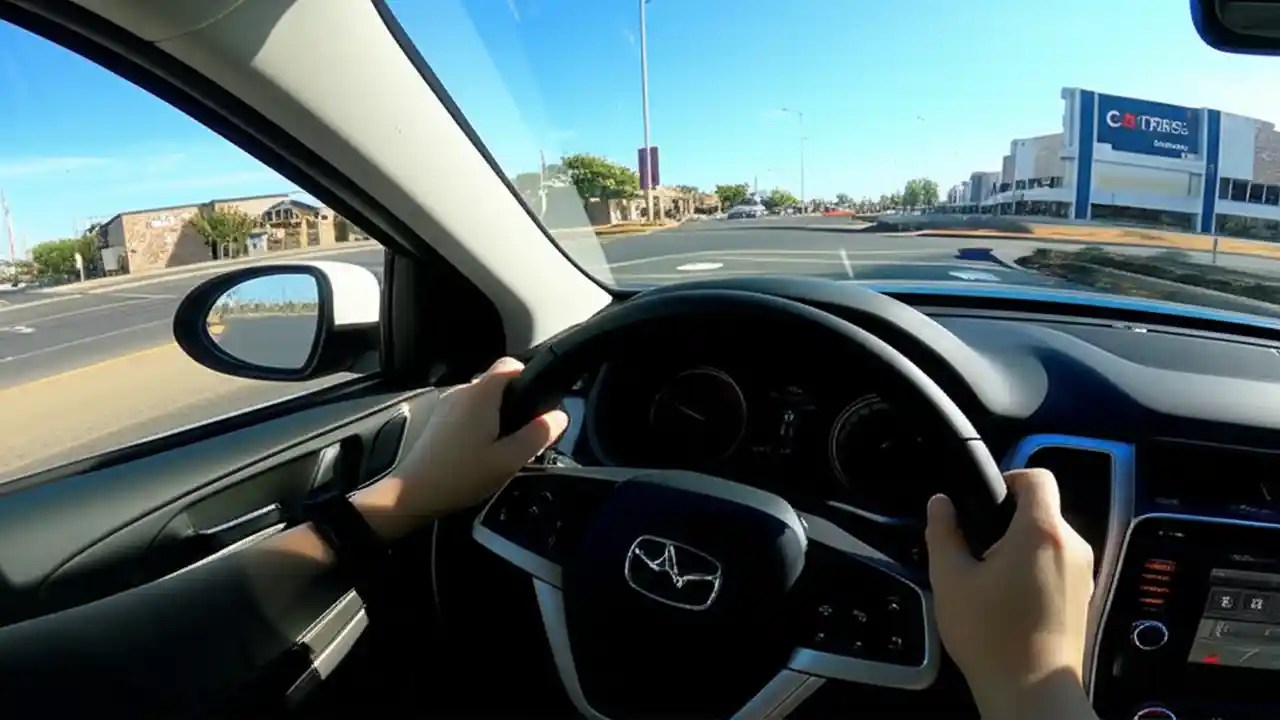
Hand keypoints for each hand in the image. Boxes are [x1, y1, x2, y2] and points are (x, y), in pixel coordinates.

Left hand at [354, 357, 568, 539]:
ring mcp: (446, 404)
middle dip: (514, 403)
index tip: (538, 405)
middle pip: (497, 383)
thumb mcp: (508, 460)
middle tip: (524, 435)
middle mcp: (462, 391)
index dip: (529, 378)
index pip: (511, 364)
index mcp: (480, 394)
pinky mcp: (438, 420)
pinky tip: (480, 452)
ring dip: (496, 416)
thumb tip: (559, 416)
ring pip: (482, 399)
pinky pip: (468, 411)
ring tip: (502, 447)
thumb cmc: (462, 476)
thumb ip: (538, 435)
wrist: (413, 494)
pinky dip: (479, 424)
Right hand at [926, 469, 1096, 719]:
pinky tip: (1012, 600)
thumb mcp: (950, 578)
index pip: (1037, 477)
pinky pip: (1059, 565)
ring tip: (991, 580)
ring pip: (1050, 540)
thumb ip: (943, 532)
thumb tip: (941, 503)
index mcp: (1041, 531)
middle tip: (978, 550)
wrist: (1031, 691)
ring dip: (1023, 548)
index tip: (987, 502)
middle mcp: (1072, 545)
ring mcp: (1084, 573)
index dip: (1010, 478)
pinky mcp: (1084, 596)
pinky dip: (1037, 570)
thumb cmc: (990, 634)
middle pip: (1043, 510)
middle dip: (1010, 521)